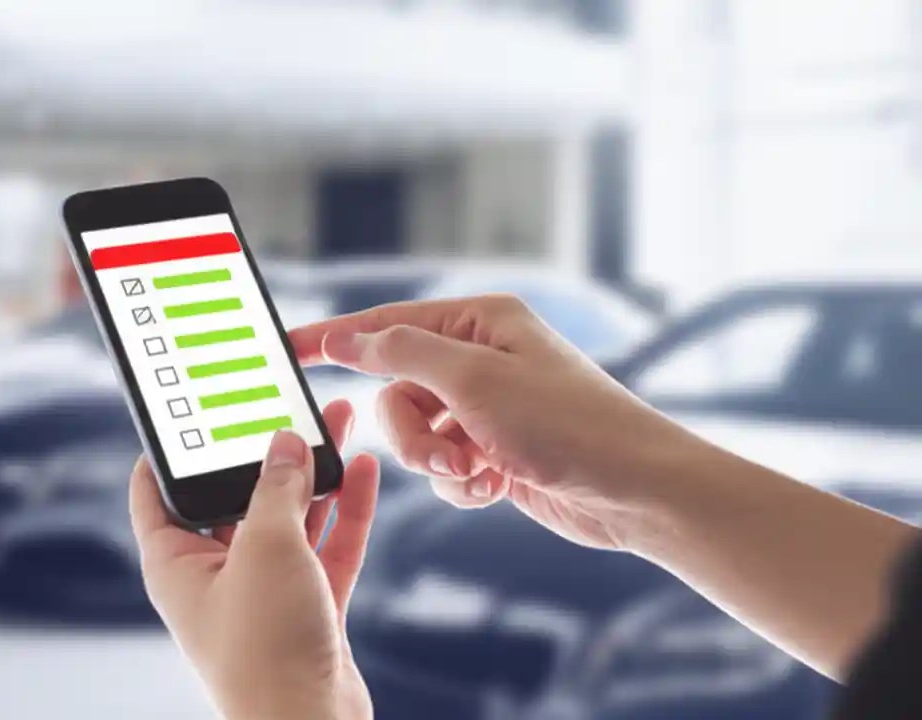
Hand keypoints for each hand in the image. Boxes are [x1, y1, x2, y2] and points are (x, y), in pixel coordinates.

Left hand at [129, 400, 379, 719]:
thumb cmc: (265, 645)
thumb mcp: (266, 546)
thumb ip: (276, 486)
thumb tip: (284, 442)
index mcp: (176, 563)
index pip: (157, 492)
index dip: (170, 449)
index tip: (189, 409)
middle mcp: (215, 574)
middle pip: (236, 497)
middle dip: (264, 451)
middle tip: (285, 404)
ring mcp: (264, 592)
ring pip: (288, 517)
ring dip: (313, 473)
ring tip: (337, 420)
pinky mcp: (307, 608)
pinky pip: (325, 547)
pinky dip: (344, 512)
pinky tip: (360, 470)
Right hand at [289, 295, 704, 550]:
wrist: (633, 491)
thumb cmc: (569, 424)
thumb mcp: (475, 379)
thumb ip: (401, 352)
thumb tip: (348, 337)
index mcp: (480, 322)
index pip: (387, 324)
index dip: (335, 337)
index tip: (288, 346)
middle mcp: (482, 359)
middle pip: (397, 390)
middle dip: (412, 433)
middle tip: (446, 454)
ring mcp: (488, 408)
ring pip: (416, 435)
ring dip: (437, 463)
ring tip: (478, 473)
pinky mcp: (494, 451)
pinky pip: (442, 467)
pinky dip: (459, 483)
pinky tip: (494, 487)